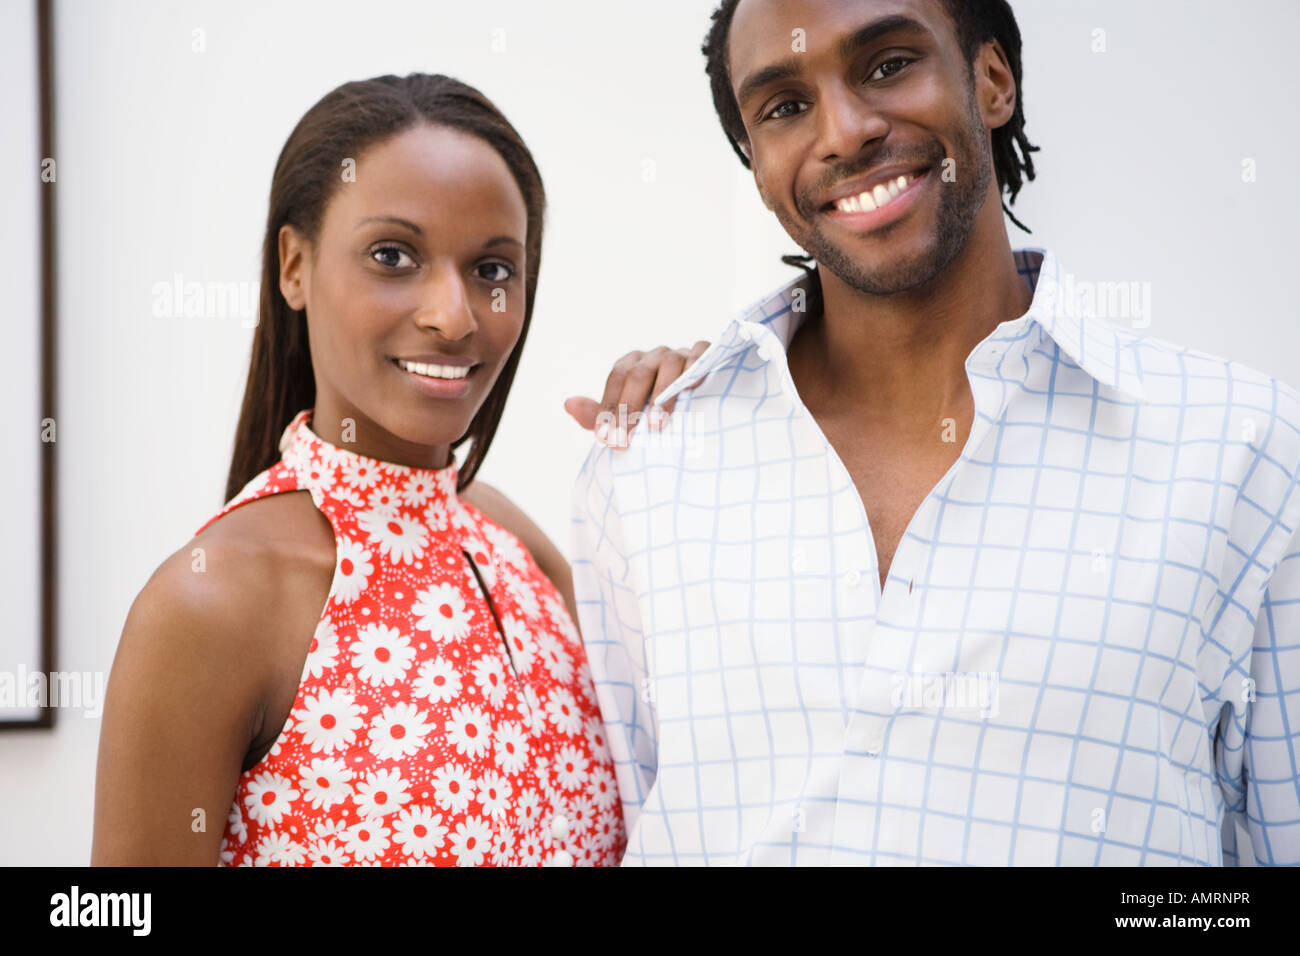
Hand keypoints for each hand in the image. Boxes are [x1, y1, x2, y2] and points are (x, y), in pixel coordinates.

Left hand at [564, 341, 710, 446]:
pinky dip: (696, 368)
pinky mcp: (706, 355)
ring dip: (661, 396)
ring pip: (669, 364)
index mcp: (634, 365)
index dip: (609, 407)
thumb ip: (598, 415)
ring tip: (656, 426)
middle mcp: (655, 356)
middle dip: (629, 409)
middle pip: (638, 374)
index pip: (616, 378)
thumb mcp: (627, 418)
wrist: (701, 410)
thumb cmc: (657, 416)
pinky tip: (693, 387)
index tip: (605, 437)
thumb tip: (568, 404)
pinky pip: (700, 356)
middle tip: (624, 440)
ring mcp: (681, 354)